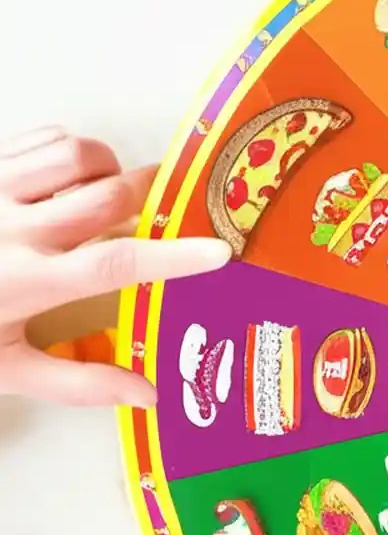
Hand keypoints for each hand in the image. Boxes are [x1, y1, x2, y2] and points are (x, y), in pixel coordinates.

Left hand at [0, 126, 230, 406]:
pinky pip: (42, 139)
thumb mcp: (6, 370)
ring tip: (110, 194)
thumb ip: (82, 383)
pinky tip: (69, 181)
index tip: (219, 250)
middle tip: (164, 211)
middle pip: (109, 195)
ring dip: (108, 169)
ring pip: (78, 155)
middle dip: (148, 199)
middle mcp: (11, 229)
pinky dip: (69, 152)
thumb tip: (148, 395)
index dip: (174, 256)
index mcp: (26, 283)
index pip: (117, 263)